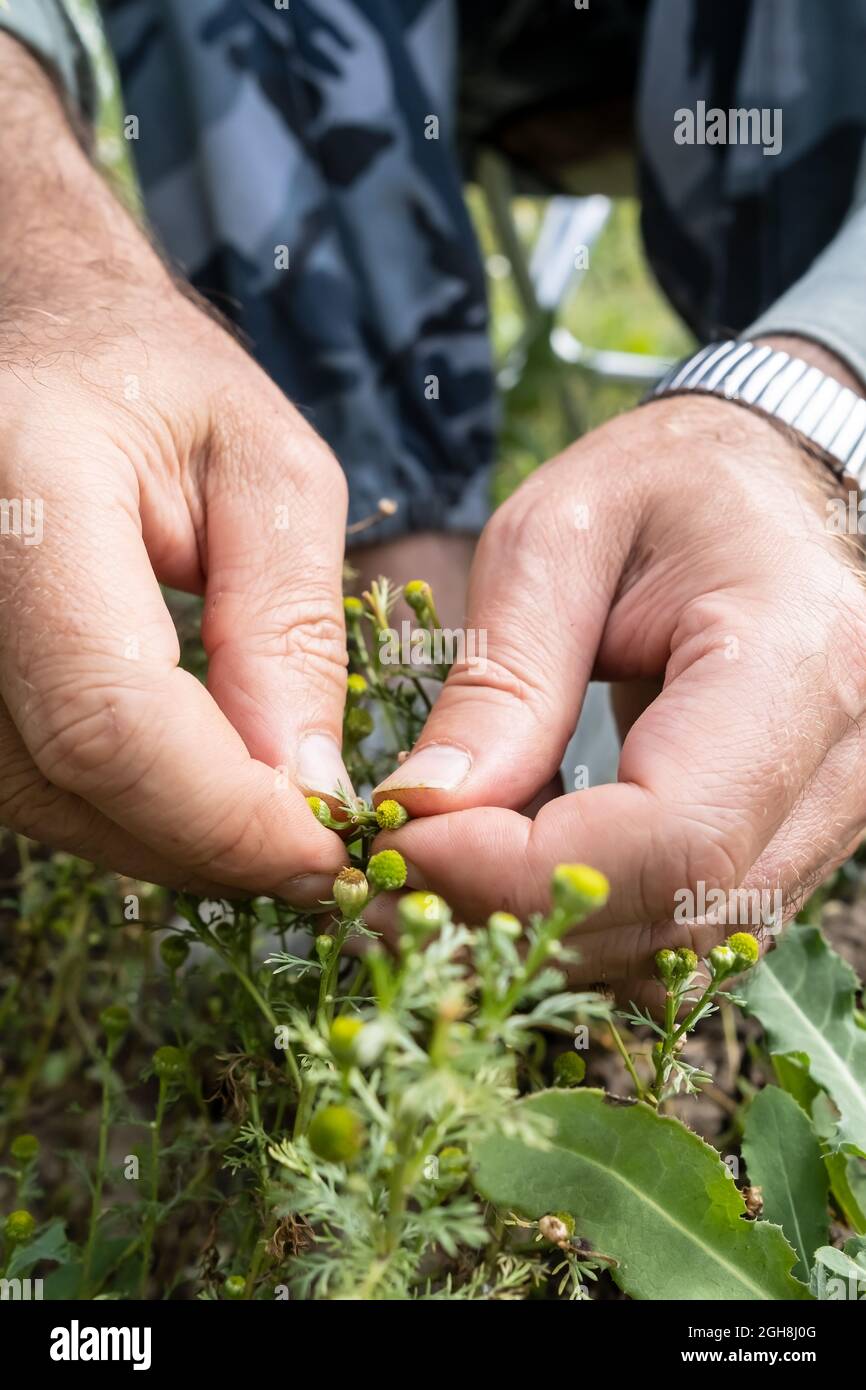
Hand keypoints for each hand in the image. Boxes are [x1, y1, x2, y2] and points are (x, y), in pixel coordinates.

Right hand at [0, 37, 348, 898]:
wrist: (43, 354)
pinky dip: (132, 815)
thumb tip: (307, 789)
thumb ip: (289, 626)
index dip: (224, 811)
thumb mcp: (268, 474)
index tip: (328, 845)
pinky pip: (36, 790)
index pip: (111, 711)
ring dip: (175, 842)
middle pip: (73, 778)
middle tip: (319, 855)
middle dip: (213, 843)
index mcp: (28, 490)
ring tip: (272, 823)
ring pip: (48, 806)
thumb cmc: (162, 389)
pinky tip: (201, 796)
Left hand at [373, 378, 865, 985]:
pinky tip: (510, 868)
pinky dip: (592, 918)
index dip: (523, 872)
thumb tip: (424, 813)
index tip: (401, 843)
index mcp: (795, 658)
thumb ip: (501, 680)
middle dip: (514, 914)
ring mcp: (837, 809)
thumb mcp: (554, 541)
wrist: (767, 482)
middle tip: (387, 875)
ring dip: (547, 930)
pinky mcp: (801, 835)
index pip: (669, 835)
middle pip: (678, 909)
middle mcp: (843, 758)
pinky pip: (692, 920)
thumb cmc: (664, 485)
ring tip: (436, 872)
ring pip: (687, 940)